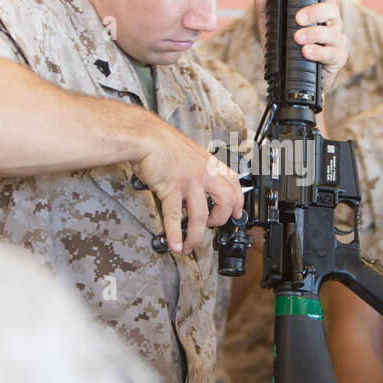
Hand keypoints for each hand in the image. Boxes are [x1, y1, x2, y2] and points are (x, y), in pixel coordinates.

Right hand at [134, 122, 243, 254]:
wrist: (145, 136)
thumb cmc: (161, 142)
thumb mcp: (189, 151)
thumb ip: (197, 167)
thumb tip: (197, 183)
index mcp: (208, 163)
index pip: (234, 182)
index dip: (238, 201)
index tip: (237, 213)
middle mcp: (203, 172)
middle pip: (226, 201)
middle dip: (221, 219)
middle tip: (212, 226)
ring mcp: (189, 181)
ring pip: (201, 215)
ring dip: (196, 236)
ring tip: (189, 246)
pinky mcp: (171, 188)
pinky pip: (175, 216)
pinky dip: (175, 234)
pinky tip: (175, 244)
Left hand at [252, 0, 347, 92]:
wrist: (293, 78)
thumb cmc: (288, 47)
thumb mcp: (273, 26)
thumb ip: (266, 7)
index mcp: (320, 10)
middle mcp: (332, 23)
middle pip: (332, 10)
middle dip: (315, 12)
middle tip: (298, 18)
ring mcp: (337, 40)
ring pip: (332, 32)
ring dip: (314, 34)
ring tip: (298, 38)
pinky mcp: (338, 58)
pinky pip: (332, 53)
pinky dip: (319, 52)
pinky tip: (307, 52)